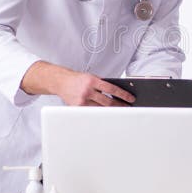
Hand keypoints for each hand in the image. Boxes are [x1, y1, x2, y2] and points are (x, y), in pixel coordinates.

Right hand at [21, 61, 135, 105]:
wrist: (61, 81)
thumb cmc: (78, 79)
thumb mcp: (91, 77)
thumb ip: (102, 85)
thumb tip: (117, 94)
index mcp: (92, 81)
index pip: (112, 89)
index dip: (123, 95)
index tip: (130, 99)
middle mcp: (87, 90)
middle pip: (107, 101)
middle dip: (119, 105)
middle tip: (128, 108)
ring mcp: (82, 99)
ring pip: (100, 108)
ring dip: (111, 111)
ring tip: (119, 112)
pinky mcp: (77, 107)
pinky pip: (91, 111)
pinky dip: (98, 113)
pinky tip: (105, 115)